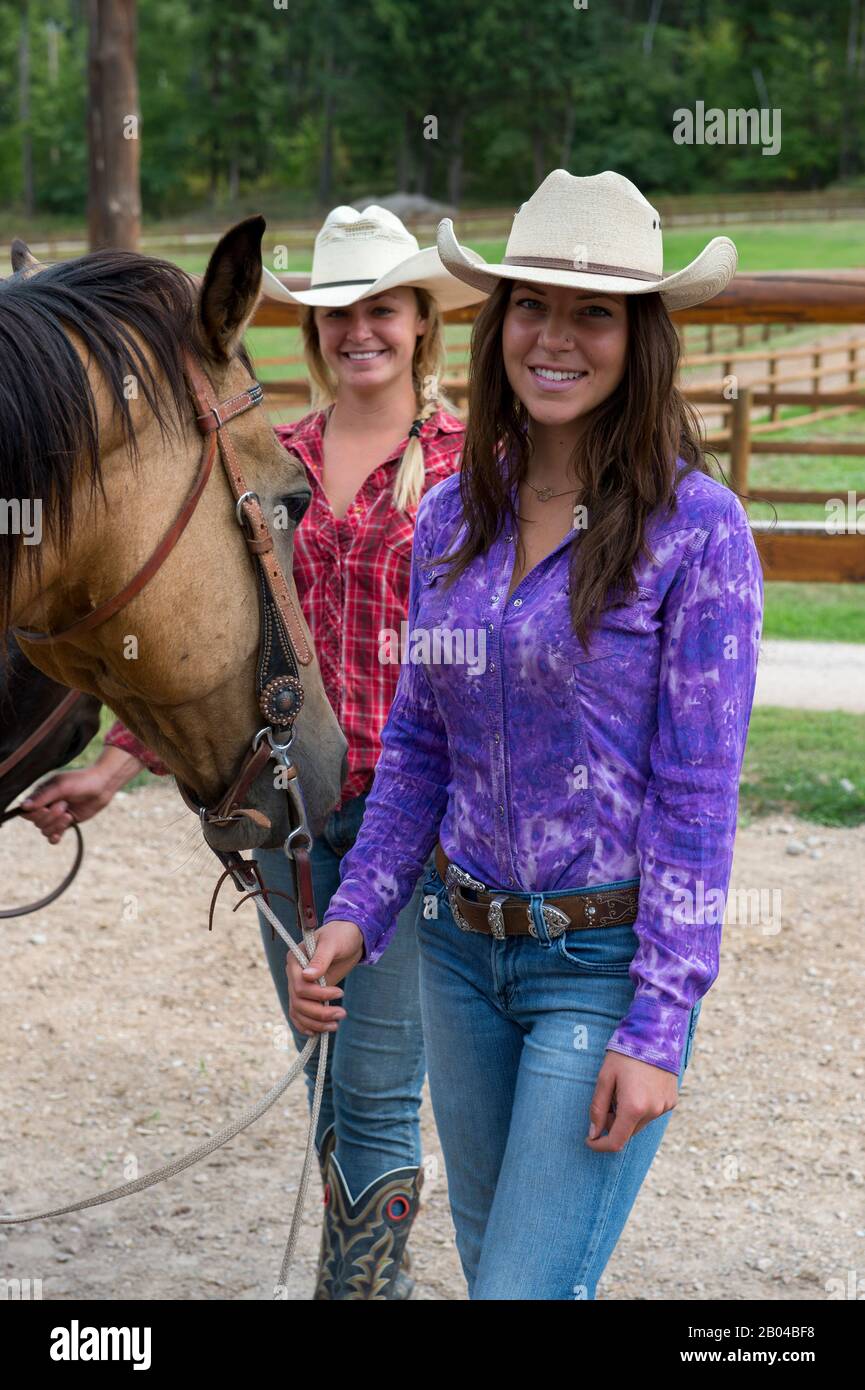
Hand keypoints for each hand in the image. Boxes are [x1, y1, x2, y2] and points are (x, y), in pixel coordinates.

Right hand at [19, 748, 142, 843]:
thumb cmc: (81, 782)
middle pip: (37, 822)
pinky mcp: (65, 823)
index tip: (47, 809)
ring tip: (69, 815)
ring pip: (45, 830)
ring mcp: (56, 816)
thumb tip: (23, 806)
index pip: (27, 812)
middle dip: (50, 817)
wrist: (102, 787)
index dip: (35, 814)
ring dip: (56, 825)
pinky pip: (53, 836)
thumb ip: (42, 797)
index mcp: (41, 795)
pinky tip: (59, 836)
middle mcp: (46, 806)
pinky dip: (55, 837)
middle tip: (64, 806)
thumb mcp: (61, 786)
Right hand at [285, 920, 364, 1036]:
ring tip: (336, 1025)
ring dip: (316, 1023)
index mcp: (295, 960)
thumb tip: (308, 976)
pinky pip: (300, 1014)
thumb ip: (321, 959)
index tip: (340, 993)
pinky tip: (318, 1033)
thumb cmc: (341, 936)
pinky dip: (307, 1025)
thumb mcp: (333, 944)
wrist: (350, 938)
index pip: (299, 986)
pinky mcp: (308, 995)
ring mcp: (299, 985)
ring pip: (299, 1012)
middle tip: (342, 1014)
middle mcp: (294, 974)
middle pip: (298, 1002)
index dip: (318, 995)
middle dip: (319, 1012)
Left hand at [585, 1051, 677, 1151]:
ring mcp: (664, 1107)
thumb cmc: (625, 1053)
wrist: (656, 1034)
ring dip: (628, 1115)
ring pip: (640, 1123)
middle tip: (608, 1099)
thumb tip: (594, 1133)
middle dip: (613, 1124)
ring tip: (624, 1089)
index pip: (616, 1142)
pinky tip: (638, 1087)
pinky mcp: (672, 1101)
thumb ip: (598, 1108)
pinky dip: (641, 1108)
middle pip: (628, 1132)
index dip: (600, 1145)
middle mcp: (652, 1112)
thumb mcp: (605, 1078)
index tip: (589, 1140)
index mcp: (634, 1107)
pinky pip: (652, 1113)